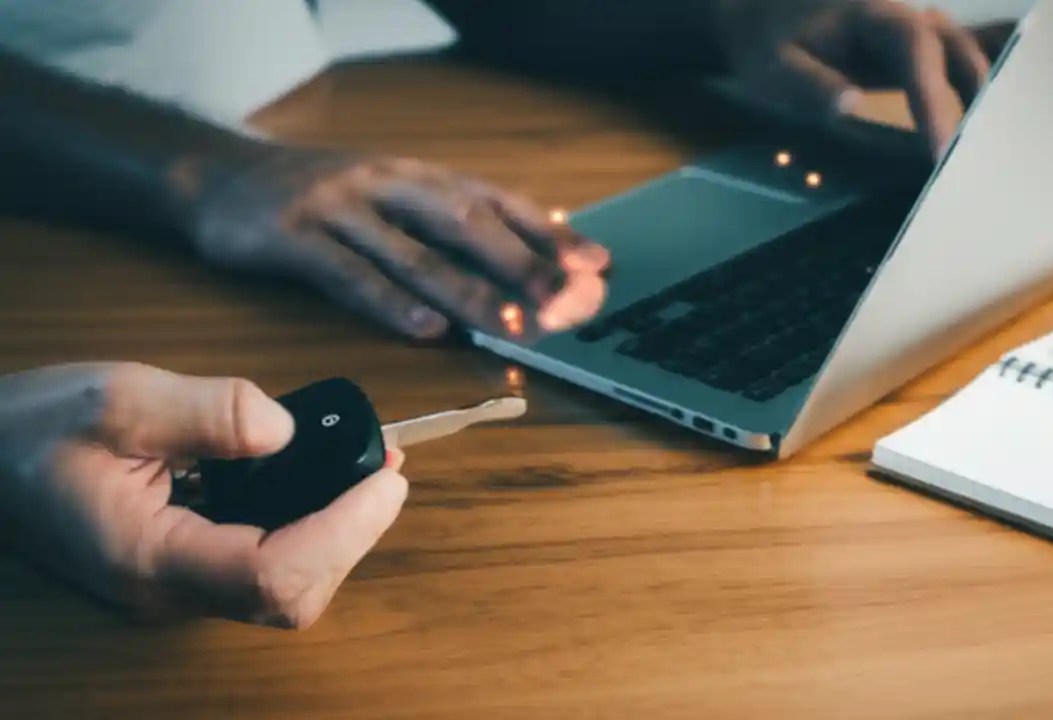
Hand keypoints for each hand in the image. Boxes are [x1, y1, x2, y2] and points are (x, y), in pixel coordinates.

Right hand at [0, 362, 405, 628]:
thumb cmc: (32, 430)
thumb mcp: (116, 398)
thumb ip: (205, 412)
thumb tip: (287, 428)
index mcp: (150, 559)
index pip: (274, 575)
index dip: (345, 531)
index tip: (387, 478)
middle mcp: (171, 590)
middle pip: (292, 593)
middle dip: (353, 532)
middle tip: (387, 466)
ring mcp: (180, 583)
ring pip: (285, 584)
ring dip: (339, 529)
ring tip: (368, 466)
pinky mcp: (186, 565)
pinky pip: (264, 562)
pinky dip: (308, 523)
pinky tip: (322, 475)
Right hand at [184, 146, 609, 340]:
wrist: (219, 174)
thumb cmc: (324, 195)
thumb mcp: (394, 196)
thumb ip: (455, 224)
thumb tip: (538, 252)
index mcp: (421, 177)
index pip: (499, 201)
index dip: (551, 234)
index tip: (598, 265)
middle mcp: (389, 185)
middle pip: (467, 224)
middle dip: (524, 265)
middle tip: (569, 301)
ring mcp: (340, 208)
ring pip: (416, 253)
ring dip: (469, 293)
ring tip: (512, 326)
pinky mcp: (293, 237)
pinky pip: (348, 274)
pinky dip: (389, 302)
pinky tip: (424, 328)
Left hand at [714, 0, 1015, 157]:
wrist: (757, 22)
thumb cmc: (764, 44)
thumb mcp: (772, 66)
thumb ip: (809, 83)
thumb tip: (852, 105)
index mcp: (871, 13)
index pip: (916, 49)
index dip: (934, 96)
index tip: (942, 146)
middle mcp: (899, 18)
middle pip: (954, 46)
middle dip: (974, 95)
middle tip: (977, 152)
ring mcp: (906, 35)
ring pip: (959, 55)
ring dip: (978, 96)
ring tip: (986, 149)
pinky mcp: (906, 56)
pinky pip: (946, 70)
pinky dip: (965, 96)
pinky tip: (972, 135)